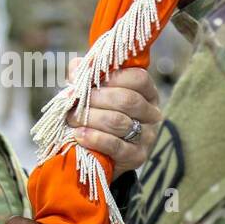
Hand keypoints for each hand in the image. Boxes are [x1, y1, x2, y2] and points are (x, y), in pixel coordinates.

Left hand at [65, 61, 161, 177]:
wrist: (100, 154)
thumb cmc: (98, 116)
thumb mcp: (93, 93)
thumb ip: (86, 76)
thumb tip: (76, 67)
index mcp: (147, 92)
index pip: (138, 78)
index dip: (111, 77)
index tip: (86, 80)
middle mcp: (152, 113)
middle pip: (127, 100)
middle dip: (95, 99)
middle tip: (73, 103)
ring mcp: (148, 136)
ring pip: (119, 122)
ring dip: (90, 119)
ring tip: (71, 119)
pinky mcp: (137, 156)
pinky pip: (116, 146)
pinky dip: (95, 138)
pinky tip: (79, 135)